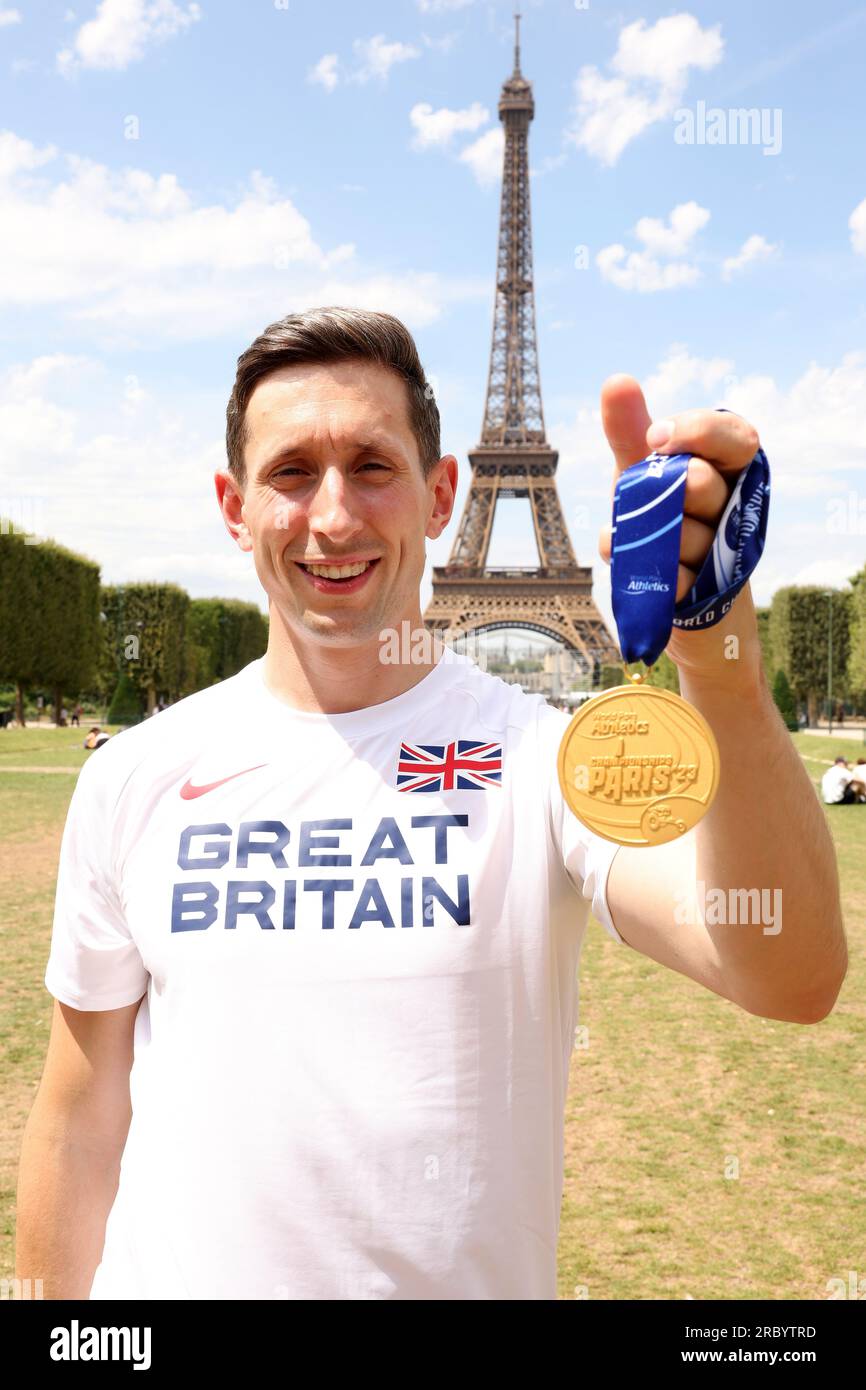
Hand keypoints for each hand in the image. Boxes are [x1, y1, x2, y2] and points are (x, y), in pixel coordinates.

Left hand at [597, 374, 762, 679]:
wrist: (669, 594)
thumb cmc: (658, 518)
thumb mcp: (639, 473)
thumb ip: (629, 431)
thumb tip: (618, 379)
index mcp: (727, 470)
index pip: (737, 438)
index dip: (700, 432)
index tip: (656, 436)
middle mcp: (733, 508)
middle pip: (705, 485)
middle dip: (671, 486)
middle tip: (656, 486)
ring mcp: (724, 554)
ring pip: (687, 536)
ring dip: (651, 535)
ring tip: (639, 537)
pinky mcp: (705, 596)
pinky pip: (673, 581)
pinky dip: (643, 572)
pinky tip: (626, 560)